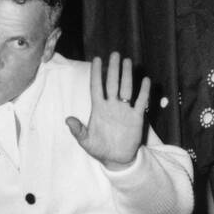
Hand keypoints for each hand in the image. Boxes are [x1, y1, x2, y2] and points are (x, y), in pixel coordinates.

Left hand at [66, 53, 148, 170]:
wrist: (117, 160)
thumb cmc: (100, 149)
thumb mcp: (86, 142)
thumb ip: (78, 131)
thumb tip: (67, 119)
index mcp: (98, 109)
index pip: (96, 86)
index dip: (96, 73)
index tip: (96, 59)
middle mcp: (111, 105)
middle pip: (112, 83)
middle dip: (113, 69)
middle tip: (115, 54)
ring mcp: (124, 110)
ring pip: (126, 88)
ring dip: (127, 75)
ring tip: (128, 61)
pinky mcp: (136, 117)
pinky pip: (140, 102)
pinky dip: (143, 92)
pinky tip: (145, 80)